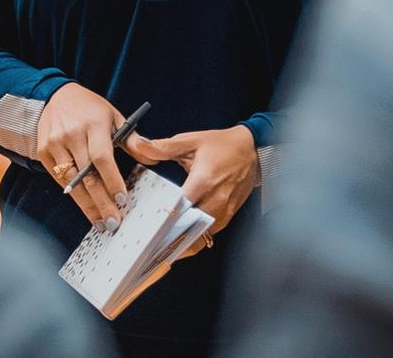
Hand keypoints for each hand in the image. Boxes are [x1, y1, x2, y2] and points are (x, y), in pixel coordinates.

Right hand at [36, 84, 130, 229]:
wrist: (54, 96)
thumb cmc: (90, 109)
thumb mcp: (114, 117)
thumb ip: (131, 140)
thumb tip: (153, 160)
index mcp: (93, 124)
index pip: (102, 157)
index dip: (112, 180)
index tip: (122, 200)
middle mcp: (72, 134)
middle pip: (87, 175)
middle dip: (101, 202)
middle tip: (113, 223)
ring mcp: (54, 144)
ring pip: (71, 182)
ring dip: (87, 205)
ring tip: (101, 223)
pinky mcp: (43, 152)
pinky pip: (60, 180)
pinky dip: (74, 195)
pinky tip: (86, 208)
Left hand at [124, 125, 257, 253]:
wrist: (252, 151)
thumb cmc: (222, 145)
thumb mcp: (192, 140)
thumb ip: (164, 147)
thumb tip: (140, 146)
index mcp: (205, 180)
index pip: (181, 206)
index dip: (164, 216)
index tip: (147, 225)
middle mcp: (216, 199)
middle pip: (189, 226)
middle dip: (169, 236)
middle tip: (148, 246)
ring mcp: (224, 210)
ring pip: (200, 236)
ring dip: (181, 243)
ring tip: (159, 251)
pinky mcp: (228, 215)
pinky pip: (209, 235)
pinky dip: (194, 240)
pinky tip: (178, 244)